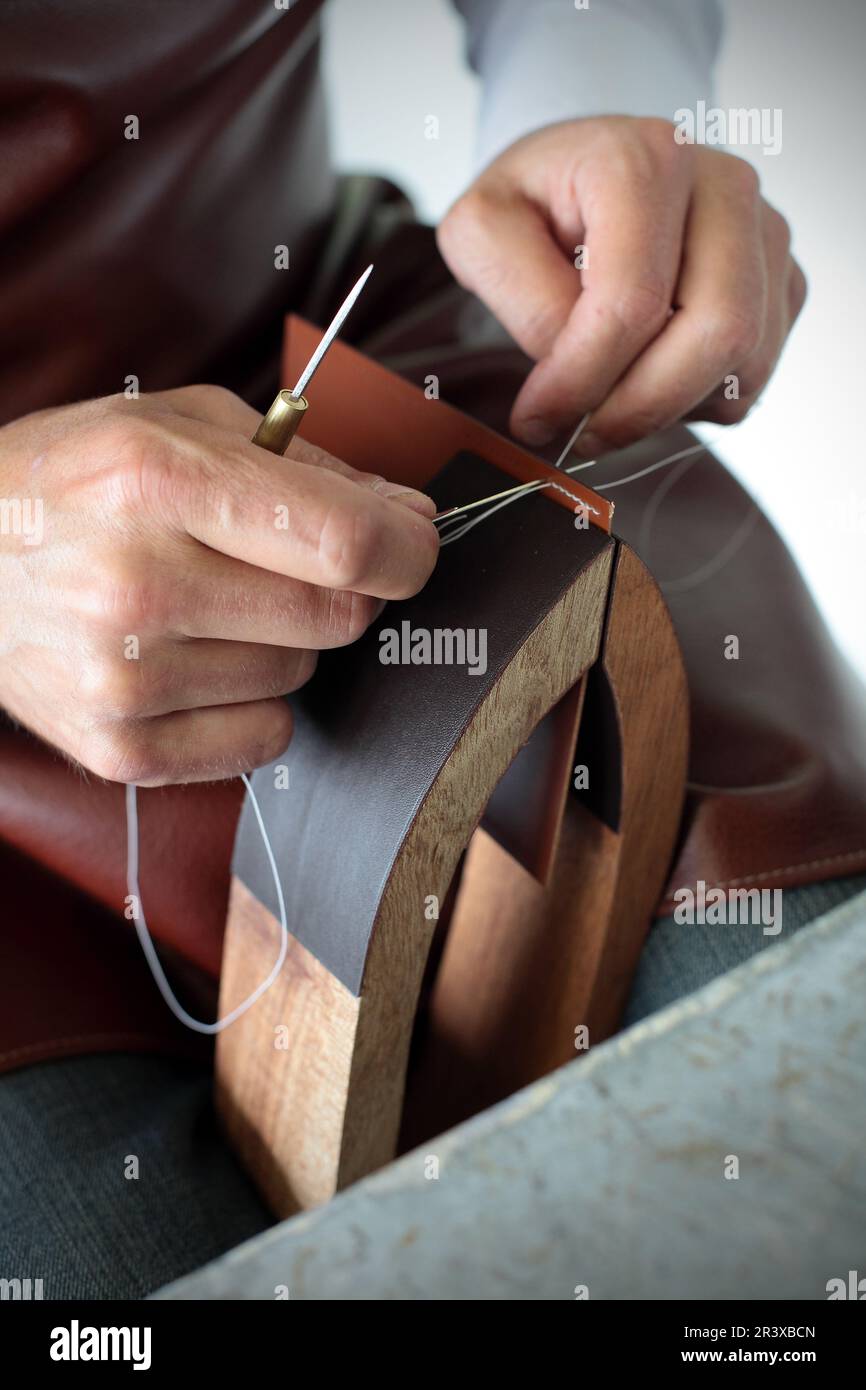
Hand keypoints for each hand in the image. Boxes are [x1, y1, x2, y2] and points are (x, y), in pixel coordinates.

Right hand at [0, 386, 436, 783]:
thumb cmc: (68, 483)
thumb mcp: (171, 424)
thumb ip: (301, 462)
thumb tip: (405, 517)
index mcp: (157, 481)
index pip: (343, 543)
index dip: (406, 548)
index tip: (411, 544)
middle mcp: (138, 585)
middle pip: (337, 618)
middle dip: (341, 589)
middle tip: (288, 566)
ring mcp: (124, 679)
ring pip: (301, 676)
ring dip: (283, 641)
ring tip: (209, 606)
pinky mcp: (119, 749)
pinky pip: (264, 739)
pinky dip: (253, 703)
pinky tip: (197, 662)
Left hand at [437, 116, 806, 453]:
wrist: (586, 176)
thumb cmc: (535, 205)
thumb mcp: (483, 233)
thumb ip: (522, 298)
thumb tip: (573, 373)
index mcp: (647, 161)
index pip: (633, 303)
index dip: (582, 381)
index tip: (536, 417)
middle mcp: (725, 187)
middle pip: (716, 333)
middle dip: (639, 408)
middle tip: (581, 434)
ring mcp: (765, 234)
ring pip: (743, 363)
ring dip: (669, 408)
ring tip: (609, 399)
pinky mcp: (781, 280)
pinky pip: (752, 376)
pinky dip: (697, 401)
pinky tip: (648, 377)